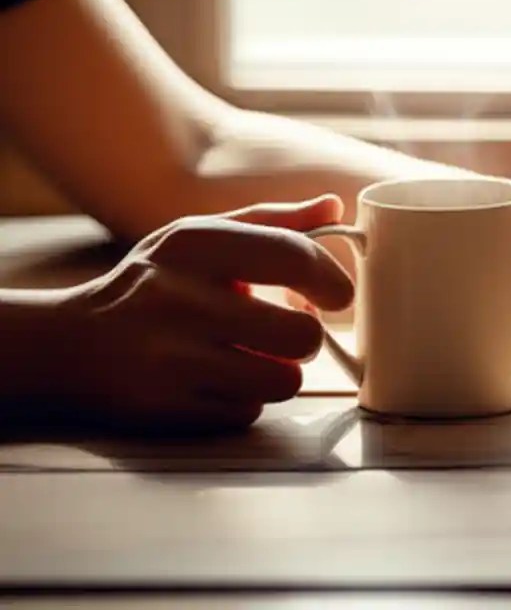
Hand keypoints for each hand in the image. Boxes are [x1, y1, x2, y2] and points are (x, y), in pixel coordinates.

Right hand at [33, 196, 353, 432]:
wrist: (66, 345)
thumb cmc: (152, 285)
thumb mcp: (199, 238)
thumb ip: (272, 223)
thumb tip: (335, 206)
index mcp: (193, 244)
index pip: (293, 256)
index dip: (333, 281)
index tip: (336, 295)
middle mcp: (178, 297)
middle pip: (301, 334)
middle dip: (306, 337)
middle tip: (287, 331)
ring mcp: (169, 356)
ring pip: (283, 379)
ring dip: (279, 372)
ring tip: (252, 356)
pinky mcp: (165, 406)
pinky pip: (248, 411)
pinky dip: (244, 399)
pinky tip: (214, 379)